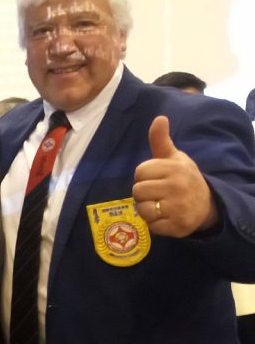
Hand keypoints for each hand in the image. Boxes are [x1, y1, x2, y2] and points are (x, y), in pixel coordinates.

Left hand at [133, 116, 217, 236]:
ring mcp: (178, 207)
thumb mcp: (174, 158)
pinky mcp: (177, 226)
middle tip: (157, 194)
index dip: (143, 176)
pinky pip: (152, 226)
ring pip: (143, 210)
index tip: (155, 178)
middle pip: (138, 191)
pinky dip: (155, 224)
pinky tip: (166, 217)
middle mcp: (177, 187)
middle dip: (143, 194)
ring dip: (147, 210)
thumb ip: (161, 140)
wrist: (206, 205)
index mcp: (174, 168)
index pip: (140, 172)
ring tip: (160, 206)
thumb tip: (159, 118)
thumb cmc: (183, 178)